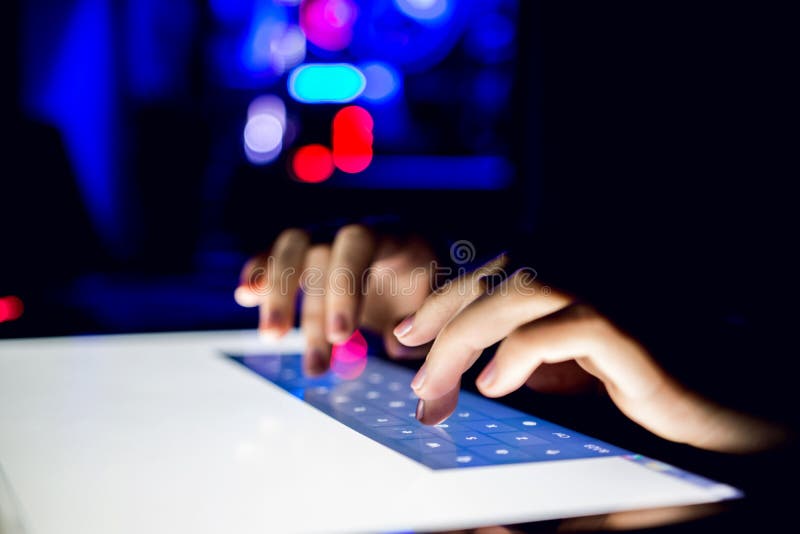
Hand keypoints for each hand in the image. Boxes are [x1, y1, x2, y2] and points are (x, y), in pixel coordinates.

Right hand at [235, 225, 435, 374]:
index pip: (358, 244)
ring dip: (279, 297)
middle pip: (315, 248)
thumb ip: (425, 322)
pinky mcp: (301, 254)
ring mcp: (322, 237)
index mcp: (389, 234)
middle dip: (307, 302)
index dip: (345, 287)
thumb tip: (398, 346)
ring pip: (289, 252)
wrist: (411, 265)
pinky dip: (258, 272)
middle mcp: (349, 228)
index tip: (340, 335)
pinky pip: (273, 256)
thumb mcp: (435, 299)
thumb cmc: (422, 284)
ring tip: (273, 338)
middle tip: (313, 356)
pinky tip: (247, 295)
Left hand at [397, 256, 785, 452]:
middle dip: (440, 322)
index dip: (440, 297)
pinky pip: (552, 332)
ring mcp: (600, 290)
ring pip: (515, 295)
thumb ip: (513, 338)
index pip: (487, 267)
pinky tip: (493, 385)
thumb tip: (455, 356)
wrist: (698, 391)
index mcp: (561, 262)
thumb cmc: (623, 370)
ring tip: (436, 386)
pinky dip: (514, 357)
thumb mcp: (555, 352)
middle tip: (412, 371)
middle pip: (493, 277)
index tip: (404, 335)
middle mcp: (579, 263)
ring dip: (463, 340)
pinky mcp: (617, 328)